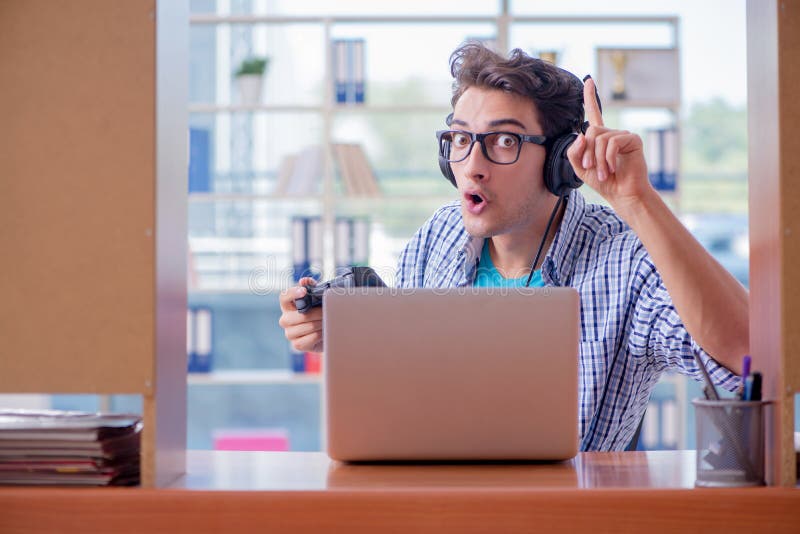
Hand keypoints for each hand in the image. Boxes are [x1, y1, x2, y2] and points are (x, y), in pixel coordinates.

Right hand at [278, 277, 323, 352]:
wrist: (325, 334)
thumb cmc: (318, 313)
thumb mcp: (316, 299)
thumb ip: (311, 287)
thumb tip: (304, 280)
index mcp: (287, 306)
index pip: (284, 297)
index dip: (292, 293)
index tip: (304, 291)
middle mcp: (285, 320)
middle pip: (299, 315)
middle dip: (316, 313)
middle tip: (327, 311)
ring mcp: (290, 333)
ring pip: (307, 327)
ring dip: (320, 323)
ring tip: (328, 320)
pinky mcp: (297, 345)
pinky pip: (310, 338)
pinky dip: (320, 334)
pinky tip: (324, 331)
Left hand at [566, 77, 655, 213]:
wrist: (621, 194)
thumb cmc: (603, 181)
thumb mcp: (580, 168)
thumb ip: (574, 152)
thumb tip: (581, 135)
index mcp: (599, 138)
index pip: (594, 113)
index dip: (590, 97)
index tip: (589, 80)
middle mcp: (611, 134)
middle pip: (591, 132)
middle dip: (587, 152)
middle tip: (590, 168)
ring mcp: (623, 136)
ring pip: (600, 139)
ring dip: (597, 159)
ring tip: (603, 173)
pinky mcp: (633, 140)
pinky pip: (613, 143)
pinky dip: (608, 158)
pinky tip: (612, 168)